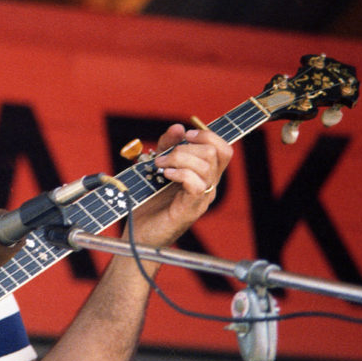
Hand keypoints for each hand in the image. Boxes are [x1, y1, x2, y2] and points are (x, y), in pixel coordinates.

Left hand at [128, 124, 232, 245]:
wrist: (138, 233)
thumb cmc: (149, 202)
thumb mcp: (158, 166)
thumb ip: (167, 146)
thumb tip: (178, 127)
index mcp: (205, 175)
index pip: (223, 149)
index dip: (208, 135)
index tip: (185, 135)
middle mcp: (209, 186)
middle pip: (215, 153)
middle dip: (186, 147)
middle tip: (163, 156)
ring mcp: (202, 199)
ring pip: (206, 165)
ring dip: (178, 158)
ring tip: (160, 166)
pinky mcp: (191, 209)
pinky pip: (197, 184)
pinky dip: (180, 173)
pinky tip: (166, 175)